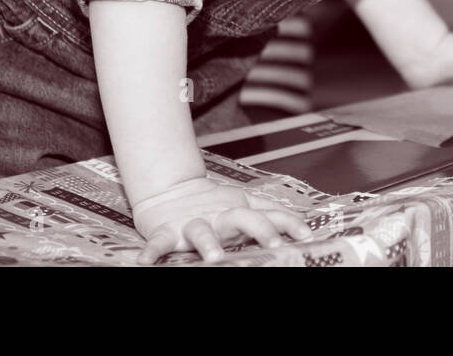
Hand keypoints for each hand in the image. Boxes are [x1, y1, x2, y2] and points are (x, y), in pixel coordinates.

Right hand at [133, 176, 312, 264]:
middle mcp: (219, 216)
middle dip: (260, 229)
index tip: (307, 235)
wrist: (170, 191)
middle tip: (275, 244)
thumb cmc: (213, 202)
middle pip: (243, 218)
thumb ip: (270, 211)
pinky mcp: (166, 231)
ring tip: (214, 258)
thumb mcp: (244, 202)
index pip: (269, 214)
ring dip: (208, 244)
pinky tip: (145, 261)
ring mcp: (193, 223)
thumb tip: (304, 220)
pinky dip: (151, 251)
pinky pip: (158, 242)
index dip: (289, 223)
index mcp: (239, 210)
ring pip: (201, 232)